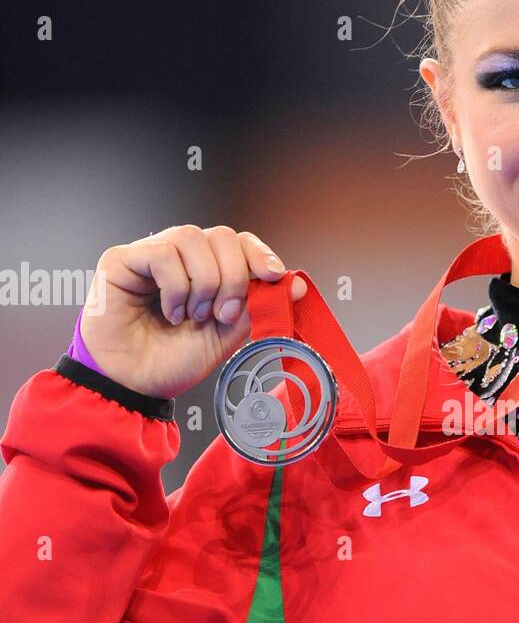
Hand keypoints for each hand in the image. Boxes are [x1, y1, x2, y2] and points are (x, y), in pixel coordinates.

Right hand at [80, 224, 306, 398]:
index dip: (259, 253)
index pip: (238, 241)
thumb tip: (295, 284)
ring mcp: (149, 254)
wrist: (134, 386)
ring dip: (203, 284)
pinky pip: (162, 253)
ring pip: (192, 238)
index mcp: (206, 270)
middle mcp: (180, 256)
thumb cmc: (172, 361)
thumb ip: (257, 307)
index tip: (273, 276)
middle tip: (222, 315)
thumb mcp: (227, 336)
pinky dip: (175, 287)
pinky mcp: (120, 259)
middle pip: (221, 236)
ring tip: (193, 316)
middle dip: (233, 276)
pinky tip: (170, 312)